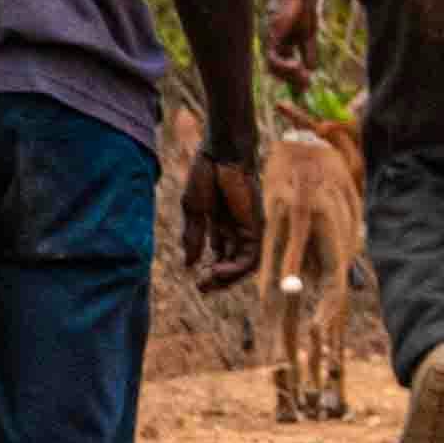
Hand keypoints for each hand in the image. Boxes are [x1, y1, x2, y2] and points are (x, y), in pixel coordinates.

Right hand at [184, 148, 262, 290]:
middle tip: (201, 288)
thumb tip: (187, 263)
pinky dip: (236, 269)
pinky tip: (217, 270)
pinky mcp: (255, 227)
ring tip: (208, 281)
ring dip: (227, 279)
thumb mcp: (193, 210)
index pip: (221, 256)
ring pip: (244, 266)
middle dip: (218, 280)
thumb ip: (192, 237)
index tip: (195, 279)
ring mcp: (248, 229)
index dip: (209, 271)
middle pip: (233, 264)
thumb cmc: (205, 175)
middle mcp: (237, 230)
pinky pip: (251, 258)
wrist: (220, 154)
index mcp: (222, 225)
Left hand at [264, 0, 318, 88]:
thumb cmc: (301, 9)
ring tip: (304, 76)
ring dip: (289, 75)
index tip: (307, 85)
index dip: (294, 78)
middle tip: (307, 83)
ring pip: (272, 68)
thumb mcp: (308, 35)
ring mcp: (269, 42)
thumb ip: (308, 52)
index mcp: (280, 45)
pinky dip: (284, 66)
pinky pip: (273, 59)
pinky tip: (297, 66)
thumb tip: (312, 70)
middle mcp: (272, 45)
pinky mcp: (270, 38)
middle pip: (276, 71)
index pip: (283, 68)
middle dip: (292, 80)